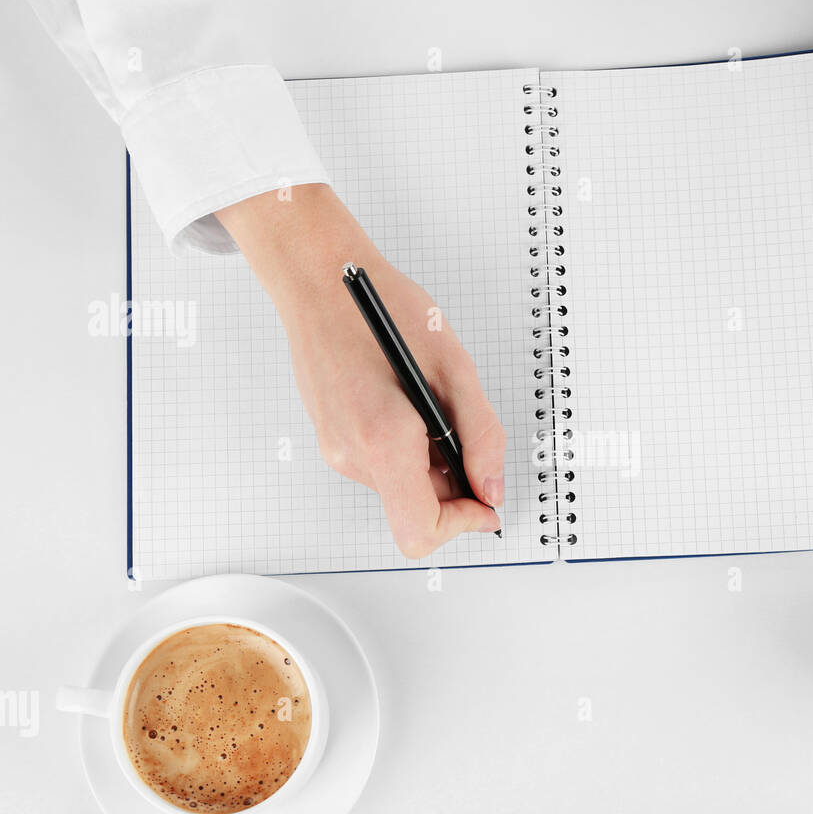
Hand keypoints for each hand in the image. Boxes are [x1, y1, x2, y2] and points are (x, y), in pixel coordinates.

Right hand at [217, 185, 504, 557]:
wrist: (320, 282)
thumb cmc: (383, 311)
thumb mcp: (455, 368)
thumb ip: (481, 435)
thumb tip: (491, 487)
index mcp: (383, 442)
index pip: (421, 531)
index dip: (462, 524)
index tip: (486, 501)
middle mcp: (352, 456)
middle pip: (415, 509)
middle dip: (453, 483)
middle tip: (465, 432)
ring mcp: (338, 450)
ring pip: (402, 486)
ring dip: (432, 460)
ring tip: (432, 403)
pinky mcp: (334, 439)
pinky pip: (384, 464)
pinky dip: (409, 446)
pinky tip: (410, 402)